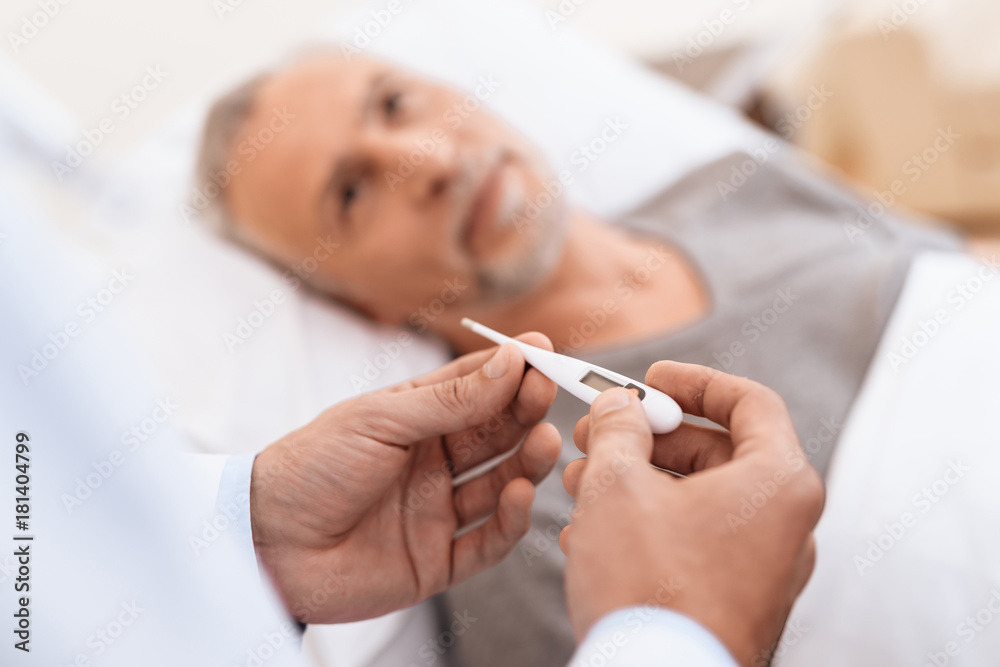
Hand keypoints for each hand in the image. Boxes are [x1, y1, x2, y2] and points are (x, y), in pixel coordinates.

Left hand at [250, 334, 559, 622]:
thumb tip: (509, 361)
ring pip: (498, 485)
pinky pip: (486, 542)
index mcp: (414, 422)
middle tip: (550, 391)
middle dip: (523, 411)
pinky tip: (520, 494)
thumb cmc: (310, 467)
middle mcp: (431, 464)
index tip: (542, 351)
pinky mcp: (436, 561)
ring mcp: (436, 512)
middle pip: (494, 435)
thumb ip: (448, 400)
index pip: (475, 390)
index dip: (510, 370)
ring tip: (544, 440)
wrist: (263, 544)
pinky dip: (509, 520)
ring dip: (525, 462)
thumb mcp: (379, 421)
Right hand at [561, 362, 824, 665]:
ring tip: (581, 483)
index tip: (650, 381)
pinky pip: (699, 542)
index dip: (695, 383)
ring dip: (640, 482)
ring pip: (701, 500)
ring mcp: (767, 569)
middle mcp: (787, 526)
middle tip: (599, 433)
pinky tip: (596, 530)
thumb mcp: (617, 485)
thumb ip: (619, 429)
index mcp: (778, 483)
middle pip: (718, 453)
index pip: (750, 403)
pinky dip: (652, 524)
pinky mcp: (739, 601)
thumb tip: (619, 406)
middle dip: (649, 439)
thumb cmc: (647, 587)